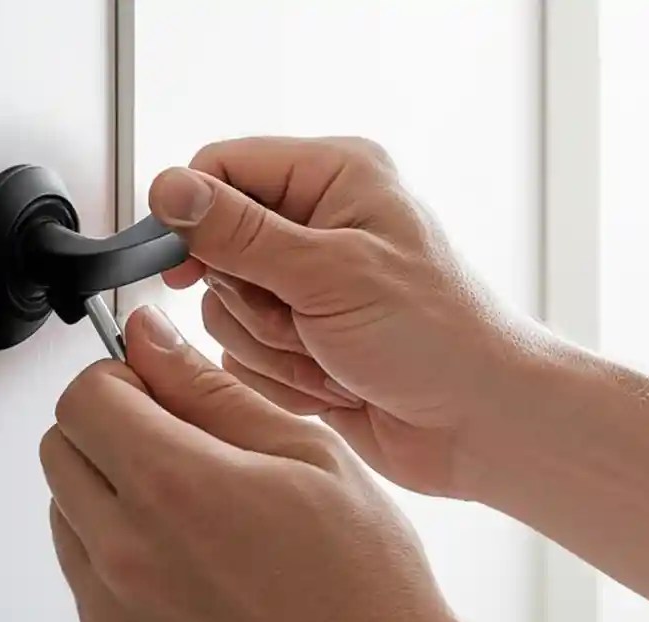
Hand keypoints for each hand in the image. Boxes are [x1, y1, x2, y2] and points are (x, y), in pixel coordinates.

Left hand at [42, 306, 536, 621]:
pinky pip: (84, 582)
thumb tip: (152, 340)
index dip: (120, 379)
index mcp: (174, 487)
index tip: (155, 390)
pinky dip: (118, 559)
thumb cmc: (364, 592)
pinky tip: (190, 567)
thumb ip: (211, 390)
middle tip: (177, 445)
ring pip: (64, 515)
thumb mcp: (308, 455)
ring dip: (109, 495)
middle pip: (60, 449)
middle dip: (108, 429)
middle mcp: (127, 554)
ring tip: (193, 514)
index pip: (82, 397)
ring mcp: (113, 615)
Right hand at [149, 137, 547, 496]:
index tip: (184, 266)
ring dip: (274, 347)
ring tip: (334, 356)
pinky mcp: (300, 339)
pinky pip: (243, 356)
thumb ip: (240, 232)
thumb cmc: (438, 338)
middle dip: (256, 302)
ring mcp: (307, 286)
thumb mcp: (330, 273)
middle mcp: (319, 224)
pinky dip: (283, 379)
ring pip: (225, 310)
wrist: (479, 424)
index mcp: (335, 177)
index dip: (192, 217)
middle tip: (309, 321)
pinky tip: (336, 382)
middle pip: (216, 249)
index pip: (221, 169)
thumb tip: (169, 188)